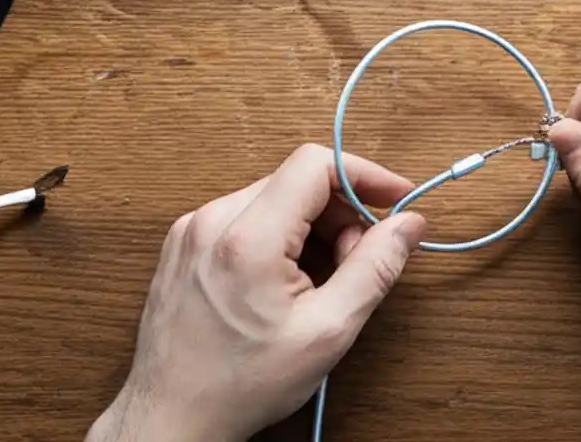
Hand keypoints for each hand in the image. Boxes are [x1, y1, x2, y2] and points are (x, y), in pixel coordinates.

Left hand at [87, 145, 426, 441]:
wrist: (172, 418)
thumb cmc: (242, 384)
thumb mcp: (327, 331)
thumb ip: (375, 269)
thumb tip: (409, 224)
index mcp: (246, 238)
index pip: (314, 165)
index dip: (364, 174)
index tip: (396, 198)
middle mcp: (210, 221)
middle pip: (296, 180)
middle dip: (341, 210)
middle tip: (359, 260)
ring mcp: (190, 230)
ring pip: (272, 197)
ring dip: (312, 224)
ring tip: (323, 278)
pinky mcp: (183, 244)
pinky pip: (244, 216)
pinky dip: (279, 234)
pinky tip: (288, 279)